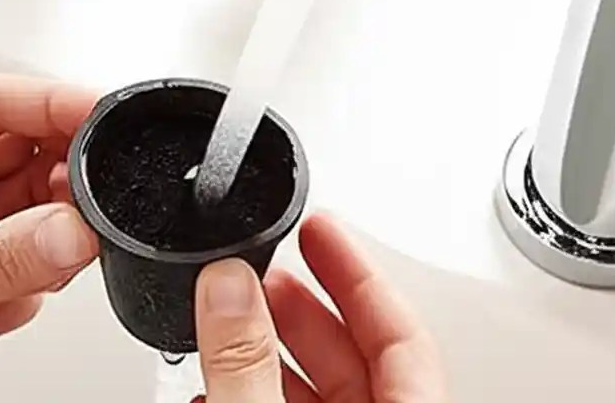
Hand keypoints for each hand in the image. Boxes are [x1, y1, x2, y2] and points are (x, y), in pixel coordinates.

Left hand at [0, 75, 101, 402]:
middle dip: (54, 193)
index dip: (49, 103)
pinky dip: (21, 290)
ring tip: (10, 293)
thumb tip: (74, 228)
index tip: (103, 116)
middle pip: (17, 153)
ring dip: (36, 252)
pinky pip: (21, 257)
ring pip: (26, 210)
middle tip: (83, 221)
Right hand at [193, 214, 448, 401]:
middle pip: (356, 358)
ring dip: (266, 354)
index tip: (318, 228)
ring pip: (316, 398)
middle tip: (260, 267)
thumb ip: (247, 362)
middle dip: (299, 306)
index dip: (355, 271)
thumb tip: (230, 287)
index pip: (402, 331)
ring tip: (227, 317)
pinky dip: (253, 397)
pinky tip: (212, 389)